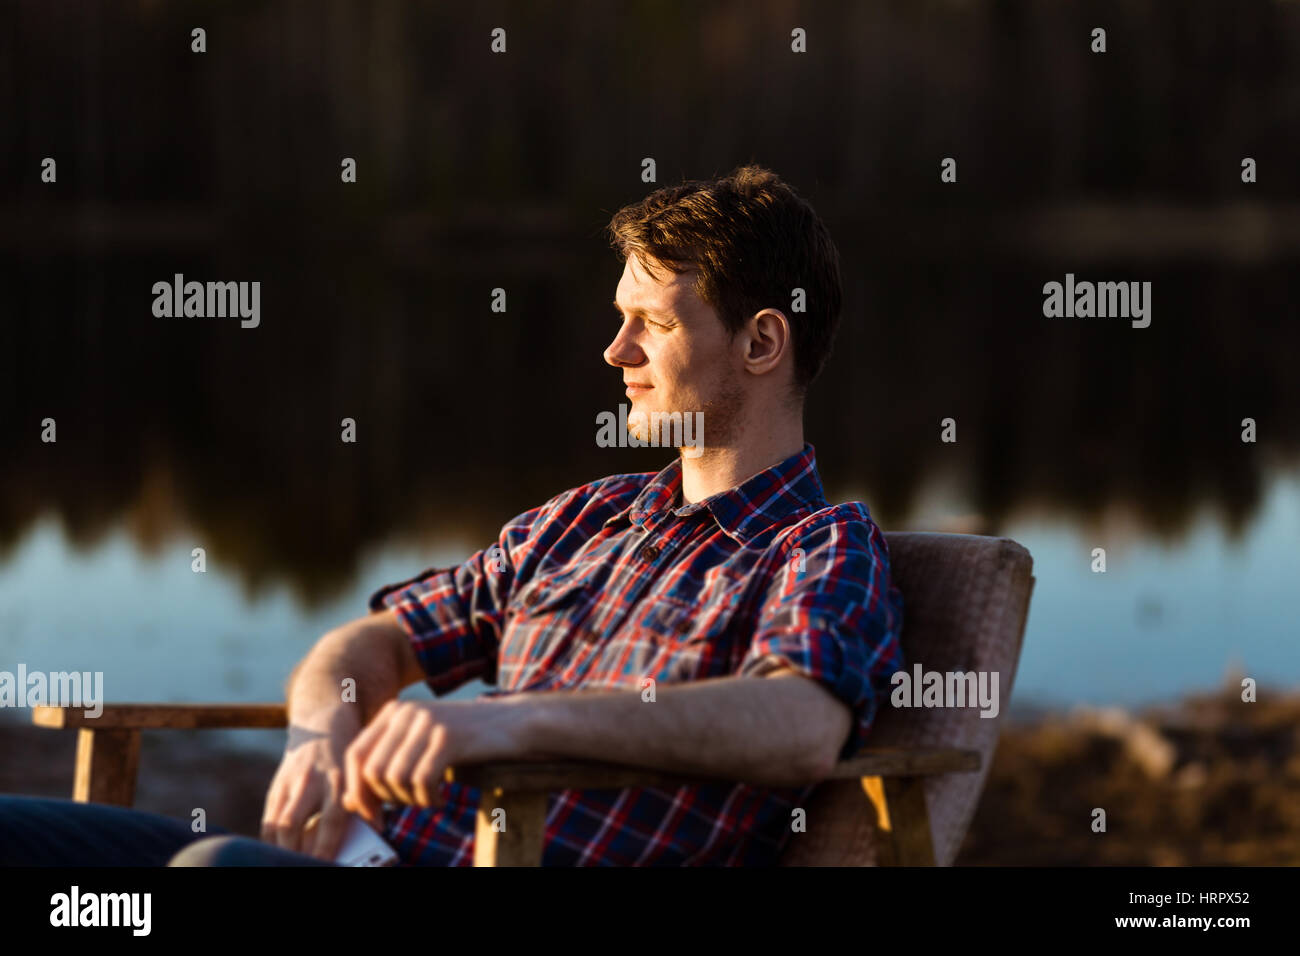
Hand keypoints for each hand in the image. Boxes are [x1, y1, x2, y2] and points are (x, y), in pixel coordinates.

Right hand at [261, 717, 358, 860]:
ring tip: (290, 861)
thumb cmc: (350, 753)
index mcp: (339, 778)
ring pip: (275, 823)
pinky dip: (272, 839)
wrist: (323, 720)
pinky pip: (269, 819)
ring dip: (281, 848)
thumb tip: (377, 830)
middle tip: (304, 866)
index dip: (327, 847)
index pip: (331, 819)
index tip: (325, 865)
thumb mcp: (363, 770)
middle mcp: (311, 780)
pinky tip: (281, 850)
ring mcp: (290, 782)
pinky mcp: (277, 784)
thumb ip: (368, 799)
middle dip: (295, 852)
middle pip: (292, 823)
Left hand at [341, 698, 529, 827]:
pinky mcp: (448, 737)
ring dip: (409, 801)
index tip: (373, 815)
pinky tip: (441, 798)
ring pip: (395, 778)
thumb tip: (349, 803)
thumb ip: (384, 768)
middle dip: (384, 800)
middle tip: (407, 808)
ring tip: (428, 800)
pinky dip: (428, 799)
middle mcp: (406, 712)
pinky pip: (422, 780)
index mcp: (393, 711)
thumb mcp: (419, 748)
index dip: (357, 791)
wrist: (512, 722)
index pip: (355, 755)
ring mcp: (428, 722)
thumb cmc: (463, 740)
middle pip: (372, 770)